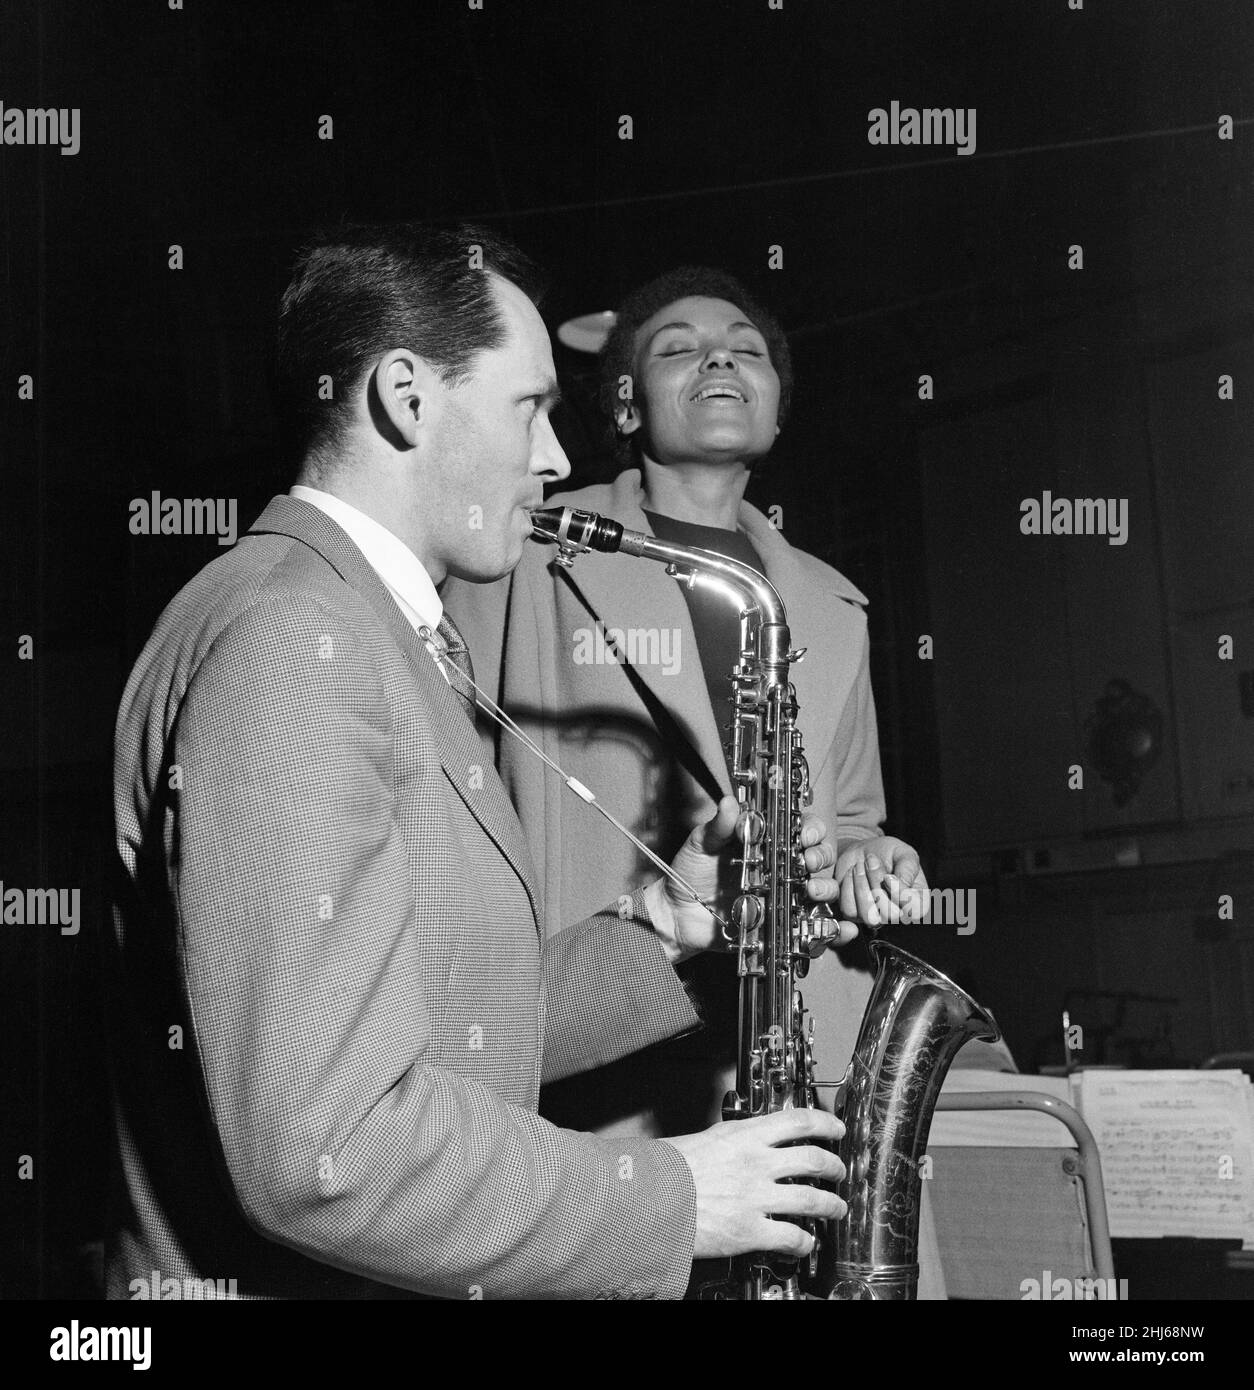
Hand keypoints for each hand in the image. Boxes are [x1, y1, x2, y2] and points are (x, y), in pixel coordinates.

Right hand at [663, 1108, 847, 1259]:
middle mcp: (756, 1163)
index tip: (835, 1128)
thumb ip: (733, 1139)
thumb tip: (746, 1139)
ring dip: (831, 1205)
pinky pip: (791, 1236)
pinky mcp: (751, 1229)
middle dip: (834, 1166)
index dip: (824, 1123)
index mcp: (744, 1136)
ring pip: (812, 1198)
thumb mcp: (705, 1139)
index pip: (797, 1121)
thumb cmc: (668, 1169)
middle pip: (813, 1159)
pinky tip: (806, 1242)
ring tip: (836, 1208)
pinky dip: (805, 1241)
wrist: (649, 1198)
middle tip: (840, 1170)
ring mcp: (756, 1197)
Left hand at [665, 801, 852, 955]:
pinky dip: (834, 930)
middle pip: (818, 857)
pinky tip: (844, 929)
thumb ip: (718, 826)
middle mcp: (780, 869)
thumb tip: (729, 802)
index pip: (800, 830)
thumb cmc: (690, 873)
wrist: (677, 914)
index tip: (803, 834)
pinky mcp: (780, 925)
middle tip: (807, 861)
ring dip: (826, 888)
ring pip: (821, 890)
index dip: (810, 828)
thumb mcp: (701, 844)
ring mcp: (782, 897)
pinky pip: (813, 929)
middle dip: (820, 856)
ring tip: (810, 891)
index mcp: (766, 844)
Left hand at [831, 836, 929, 929]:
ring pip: (869, 917)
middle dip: (876, 883)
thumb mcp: (903, 853)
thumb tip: (903, 884)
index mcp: (918, 900)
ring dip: (861, 887)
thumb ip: (908, 867)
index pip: (915, 911)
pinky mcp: (856, 914)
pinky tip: (851, 874)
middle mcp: (899, 913)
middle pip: (890, 915)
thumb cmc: (888, 852)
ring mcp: (877, 917)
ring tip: (859, 866)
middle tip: (871, 860)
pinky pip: (850, 910)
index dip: (901, 895)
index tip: (888, 876)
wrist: (862, 851)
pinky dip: (848, 888)